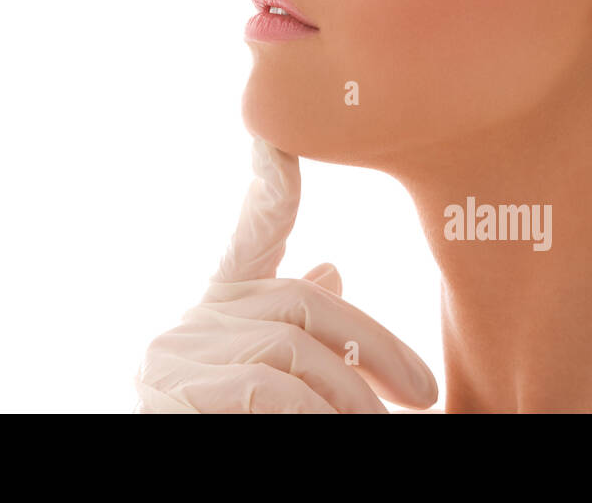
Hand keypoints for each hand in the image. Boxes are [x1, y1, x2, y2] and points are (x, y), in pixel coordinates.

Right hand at [134, 137, 437, 411]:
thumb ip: (297, 330)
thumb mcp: (272, 382)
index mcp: (221, 309)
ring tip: (384, 430)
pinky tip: (339, 429)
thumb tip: (334, 266)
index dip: (271, 179)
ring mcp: (176, 358)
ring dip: (351, 398)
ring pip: (292, 351)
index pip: (252, 229)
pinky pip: (267, 391)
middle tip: (422, 399)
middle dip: (372, 348)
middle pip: (301, 302)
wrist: (170, 458)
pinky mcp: (173, 396)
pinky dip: (315, 416)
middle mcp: (191, 323)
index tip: (284, 133)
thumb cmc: (234, 422)